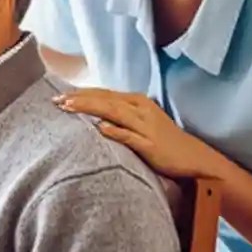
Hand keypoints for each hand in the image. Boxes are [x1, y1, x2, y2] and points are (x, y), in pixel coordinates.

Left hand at [53, 88, 223, 179]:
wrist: (195, 158)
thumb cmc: (165, 142)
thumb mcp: (141, 125)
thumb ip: (120, 119)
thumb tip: (95, 118)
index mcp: (137, 102)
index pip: (104, 94)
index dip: (81, 94)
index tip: (60, 95)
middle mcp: (141, 109)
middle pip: (105, 100)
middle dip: (80, 98)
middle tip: (56, 99)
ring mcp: (146, 126)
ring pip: (114, 112)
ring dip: (90, 108)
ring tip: (69, 107)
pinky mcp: (150, 144)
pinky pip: (129, 136)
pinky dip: (115, 131)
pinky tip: (100, 128)